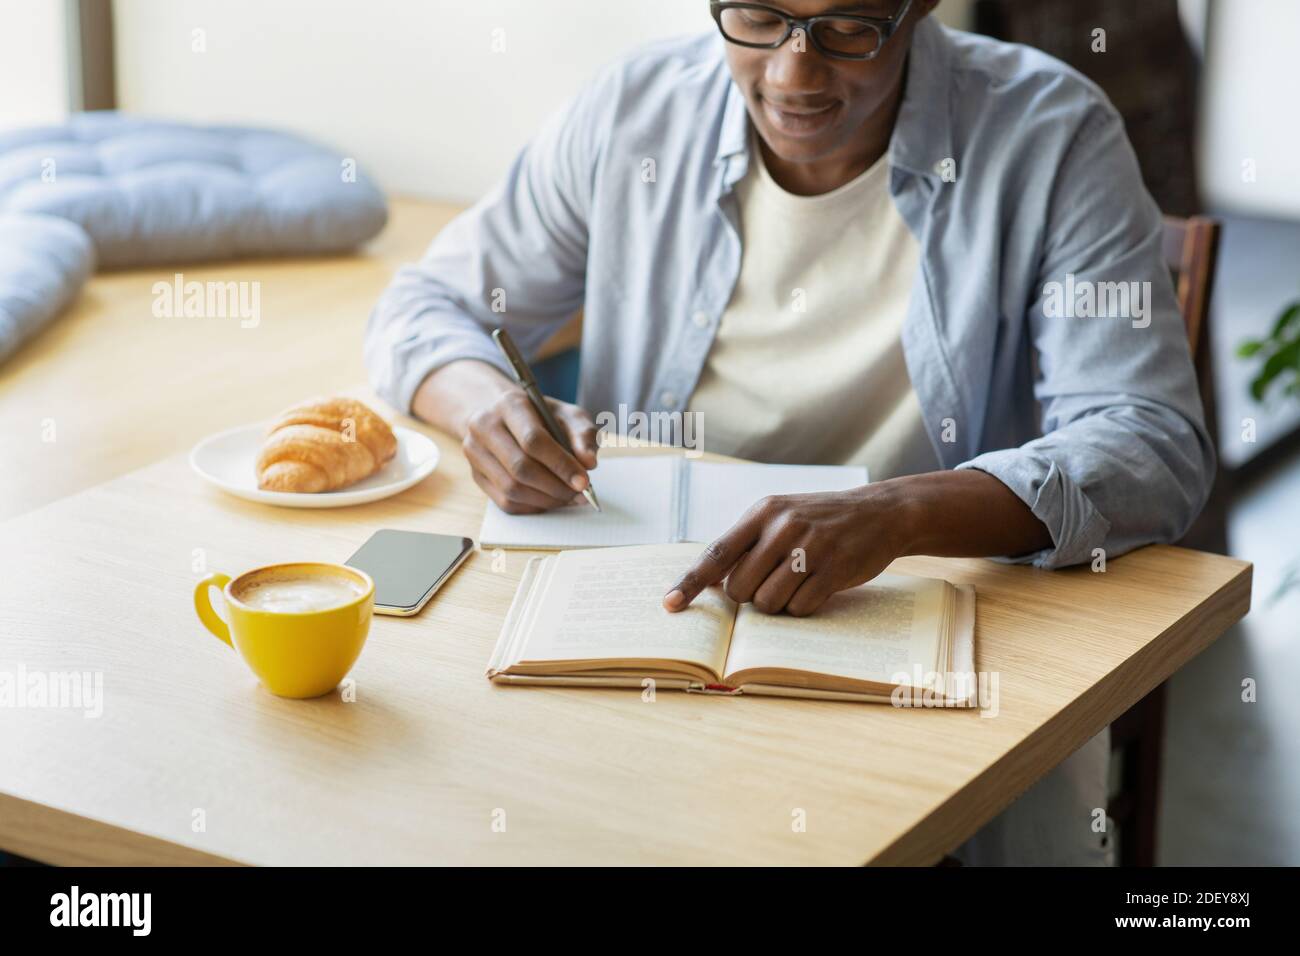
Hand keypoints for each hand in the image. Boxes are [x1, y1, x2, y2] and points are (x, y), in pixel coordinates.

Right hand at [463, 387, 598, 513]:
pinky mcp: (476, 475)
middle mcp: (485, 426)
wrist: (500, 414)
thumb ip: (583, 434)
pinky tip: (550, 500)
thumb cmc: (539, 415)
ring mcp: (475, 452)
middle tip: (580, 494)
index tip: (584, 481)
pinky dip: (532, 506)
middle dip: (556, 487)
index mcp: (509, 404)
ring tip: (568, 498)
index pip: (533, 440)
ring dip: (546, 500)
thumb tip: (589, 463)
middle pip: (520, 468)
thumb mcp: (567, 414)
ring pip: (511, 489)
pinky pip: (505, 501)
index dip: (560, 464)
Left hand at [662, 486, 905, 616]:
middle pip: (739, 588)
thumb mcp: (781, 517)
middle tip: (772, 581)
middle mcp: (783, 527)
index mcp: (763, 512)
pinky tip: (818, 586)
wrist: (881, 512)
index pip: (716, 553)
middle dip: (748, 597)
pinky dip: (802, 607)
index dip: (690, 582)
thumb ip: (747, 544)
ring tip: (798, 582)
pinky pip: (799, 608)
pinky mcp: (834, 569)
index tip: (670, 604)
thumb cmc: (821, 520)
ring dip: (777, 604)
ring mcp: (810, 548)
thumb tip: (711, 584)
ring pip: (767, 602)